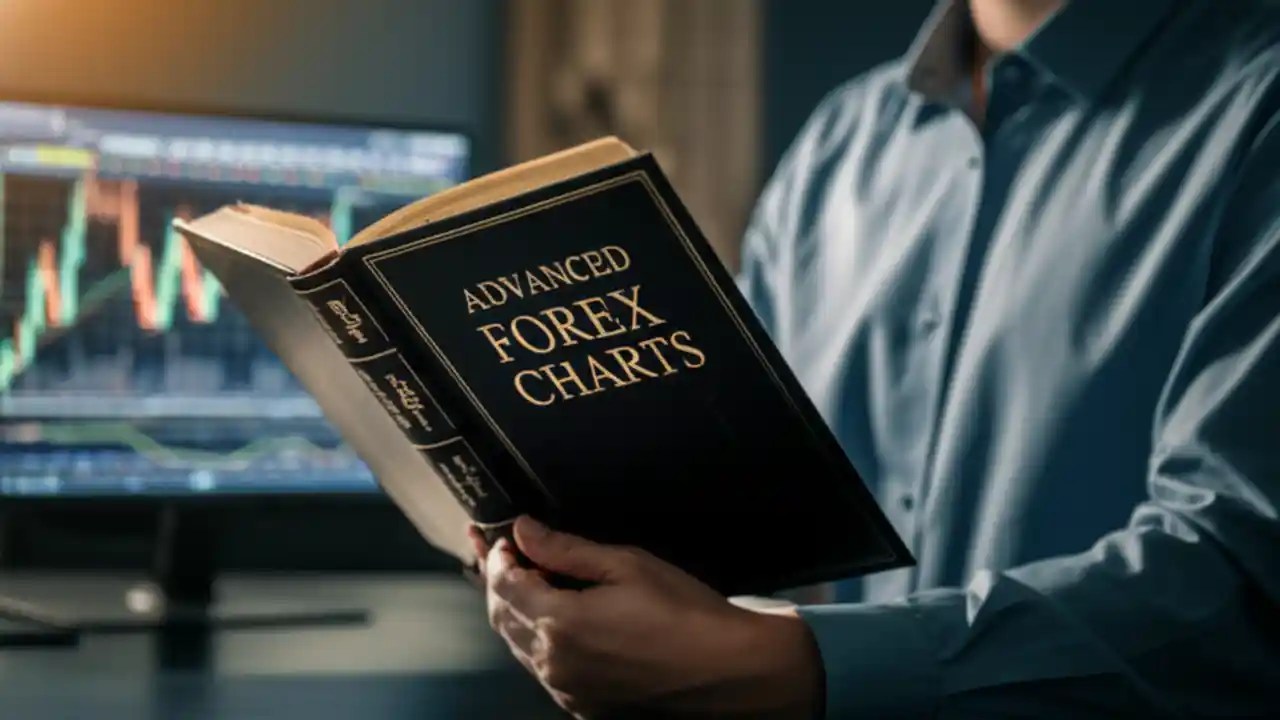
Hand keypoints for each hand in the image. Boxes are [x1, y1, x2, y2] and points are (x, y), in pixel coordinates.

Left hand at [468, 517, 824, 718]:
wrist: (726, 670)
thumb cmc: (684, 611)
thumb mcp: (626, 564)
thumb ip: (566, 549)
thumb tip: (523, 530)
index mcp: (557, 623)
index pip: (502, 583)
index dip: (497, 554)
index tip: (504, 534)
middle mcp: (552, 662)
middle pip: (501, 616)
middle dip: (498, 581)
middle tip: (502, 552)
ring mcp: (567, 689)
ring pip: (519, 646)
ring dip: (516, 611)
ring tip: (532, 580)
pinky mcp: (584, 706)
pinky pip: (546, 670)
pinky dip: (539, 641)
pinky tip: (560, 621)